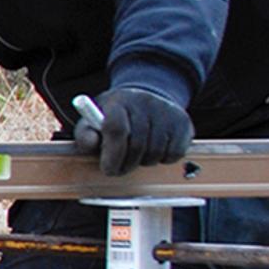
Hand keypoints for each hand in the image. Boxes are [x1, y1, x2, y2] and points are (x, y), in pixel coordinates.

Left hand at [72, 87, 193, 175]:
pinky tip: (153, 150)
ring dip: (143, 162)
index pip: (116, 129)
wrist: (146, 98)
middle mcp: (145, 102)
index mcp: (118, 101)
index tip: (108, 169)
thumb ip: (85, 135)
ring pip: (155, 152)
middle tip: (119, 169)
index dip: (112, 155)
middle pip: (137, 144)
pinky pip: (174, 153)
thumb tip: (92, 142)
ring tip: (136, 155)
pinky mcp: (183, 122)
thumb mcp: (92, 122)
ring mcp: (167, 111)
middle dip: (126, 164)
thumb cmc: (113, 117)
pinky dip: (162, 159)